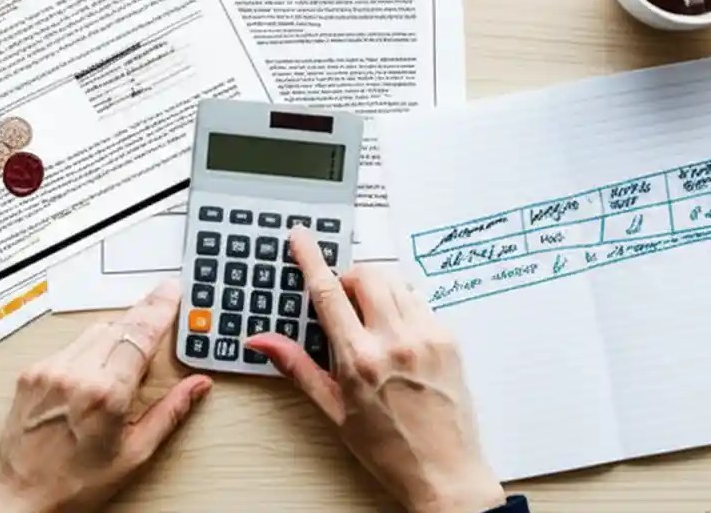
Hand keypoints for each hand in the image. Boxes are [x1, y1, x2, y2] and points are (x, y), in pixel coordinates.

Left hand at [0, 280, 211, 512]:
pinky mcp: (32, 372)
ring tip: (128, 354)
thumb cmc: (75, 484)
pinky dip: (89, 349)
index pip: (139, 334)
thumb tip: (197, 386)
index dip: (159, 308)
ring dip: (116, 334)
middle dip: (142, 319)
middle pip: (118, 325)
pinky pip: (70, 345)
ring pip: (93, 331)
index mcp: (104, 395)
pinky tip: (97, 370)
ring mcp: (48, 371)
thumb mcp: (134, 454)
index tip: (172, 292)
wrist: (20, 497)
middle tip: (161, 315)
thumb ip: (169, 412)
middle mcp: (73, 375)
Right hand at [247, 228, 504, 512]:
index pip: (328, 292)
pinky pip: (419, 300)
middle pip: (365, 275)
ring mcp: (427, 335)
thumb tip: (261, 341)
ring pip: (394, 281)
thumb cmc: (389, 449)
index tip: (301, 237)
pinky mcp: (449, 338)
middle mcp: (395, 340)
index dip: (310, 258)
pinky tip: (397, 333)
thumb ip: (297, 367)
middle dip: (347, 277)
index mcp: (360, 359)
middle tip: (340, 299)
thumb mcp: (333, 410)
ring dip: (375, 288)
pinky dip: (401, 305)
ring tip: (369, 318)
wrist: (444, 472)